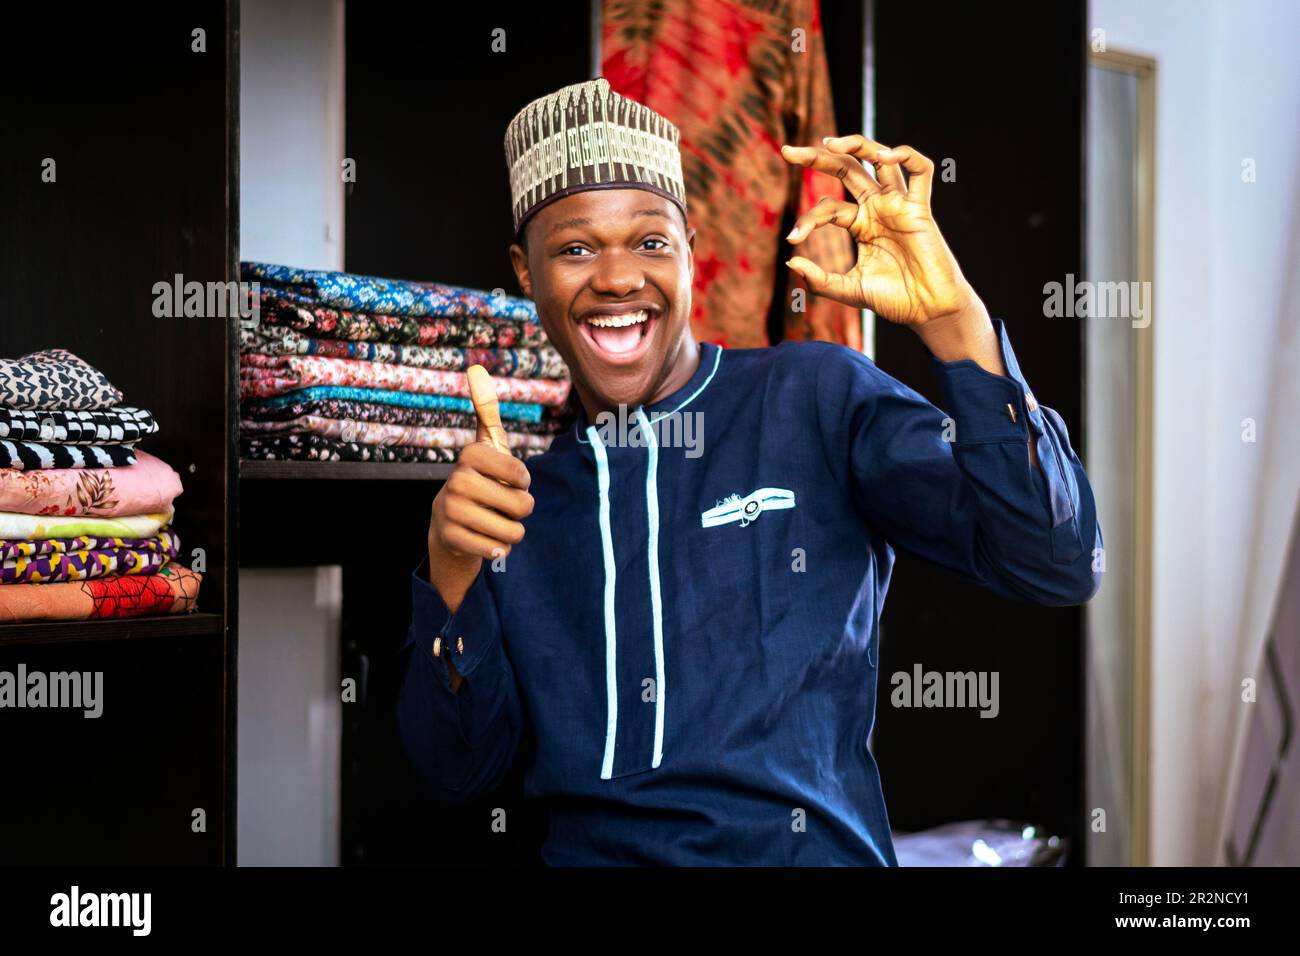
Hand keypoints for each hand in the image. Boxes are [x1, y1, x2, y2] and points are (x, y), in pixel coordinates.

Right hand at [427, 365, 533, 605]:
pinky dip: (498, 549)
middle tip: (499, 504)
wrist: (449, 523)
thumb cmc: (480, 479)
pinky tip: (483, 539)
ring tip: (492, 520)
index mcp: (470, 455)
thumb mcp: (487, 445)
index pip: (523, 475)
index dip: (523, 482)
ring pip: (514, 531)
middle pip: (523, 506)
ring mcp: (452, 511)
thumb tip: (475, 368)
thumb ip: (486, 409)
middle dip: (520, 510)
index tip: (507, 480)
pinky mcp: (452, 539)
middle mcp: (456, 481)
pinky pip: (499, 549)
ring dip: (511, 531)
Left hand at [779, 136, 983, 328]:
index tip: (792, 239)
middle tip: (787, 151)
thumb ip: (820, 280)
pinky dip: (906, 155)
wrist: (928, 311)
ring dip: (856, 144)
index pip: (827, 208)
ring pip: (879, 160)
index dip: (807, 219)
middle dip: (817, 157)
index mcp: (860, 224)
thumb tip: (790, 261)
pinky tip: (885, 155)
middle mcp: (877, 208)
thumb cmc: (893, 300)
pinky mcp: (920, 208)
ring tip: (828, 143)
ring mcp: (898, 205)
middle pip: (847, 169)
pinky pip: (921, 171)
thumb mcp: (849, 290)